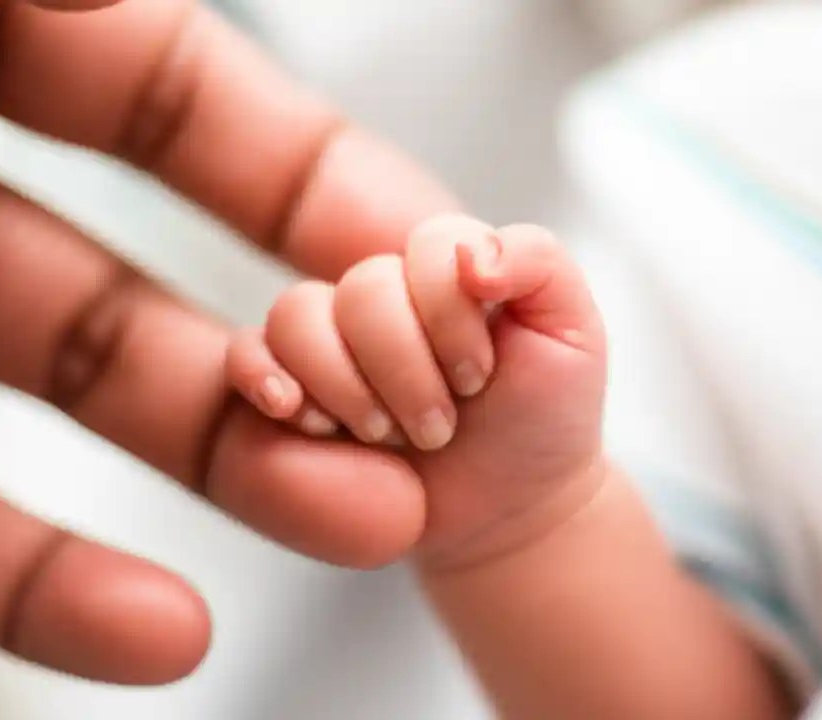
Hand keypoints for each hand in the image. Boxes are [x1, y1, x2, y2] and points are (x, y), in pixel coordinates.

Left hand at [0, 0, 458, 682]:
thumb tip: (172, 6)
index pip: (170, 96)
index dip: (305, 180)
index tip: (419, 248)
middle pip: (123, 274)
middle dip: (281, 355)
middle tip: (398, 418)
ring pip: (33, 395)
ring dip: (203, 468)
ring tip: (341, 518)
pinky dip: (10, 575)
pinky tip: (142, 629)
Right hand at [227, 215, 608, 566]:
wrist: (507, 505)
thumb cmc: (542, 416)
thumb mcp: (573, 335)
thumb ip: (540, 264)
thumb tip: (473, 252)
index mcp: (446, 264)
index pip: (426, 249)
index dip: (451, 319)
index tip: (482, 378)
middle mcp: (383, 289)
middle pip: (361, 290)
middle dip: (407, 372)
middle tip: (442, 426)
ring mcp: (332, 336)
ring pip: (298, 315)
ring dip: (347, 387)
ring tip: (385, 436)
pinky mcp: (293, 384)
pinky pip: (247, 354)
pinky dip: (261, 375)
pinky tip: (292, 409)